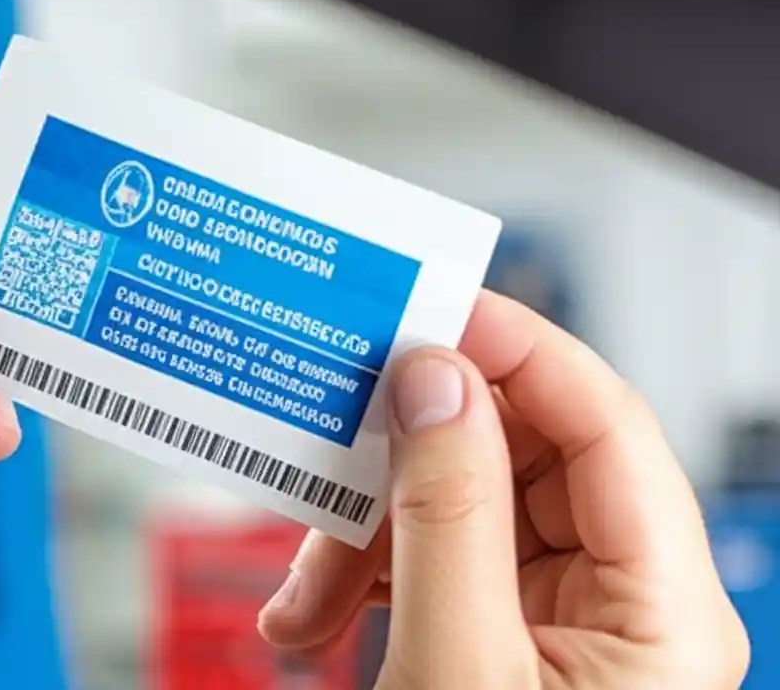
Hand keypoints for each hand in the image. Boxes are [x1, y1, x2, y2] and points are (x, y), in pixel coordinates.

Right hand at [257, 291, 748, 687]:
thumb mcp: (459, 667)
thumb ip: (447, 516)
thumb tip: (437, 384)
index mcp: (660, 602)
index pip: (603, 422)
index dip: (517, 349)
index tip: (427, 309)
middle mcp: (617, 595)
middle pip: (516, 456)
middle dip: (408, 457)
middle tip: (335, 425)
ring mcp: (551, 616)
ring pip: (453, 506)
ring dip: (360, 534)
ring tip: (301, 593)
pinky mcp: (491, 632)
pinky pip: (423, 561)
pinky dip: (355, 578)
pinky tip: (306, 622)